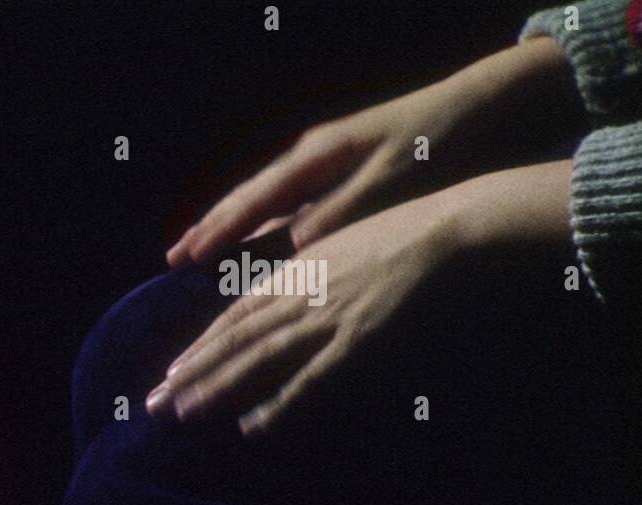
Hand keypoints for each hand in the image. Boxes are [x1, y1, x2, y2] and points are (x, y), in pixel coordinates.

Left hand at [148, 159, 573, 437]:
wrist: (438, 231)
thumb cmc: (396, 233)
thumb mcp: (340, 242)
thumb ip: (307, 265)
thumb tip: (280, 280)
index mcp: (294, 271)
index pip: (235, 315)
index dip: (201, 344)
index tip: (172, 370)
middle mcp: (298, 295)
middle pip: (233, 338)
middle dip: (191, 372)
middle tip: (154, 403)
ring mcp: (324, 318)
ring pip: (258, 358)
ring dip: (217, 387)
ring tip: (182, 413)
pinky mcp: (355, 341)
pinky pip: (309, 380)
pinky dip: (279, 404)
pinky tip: (252, 426)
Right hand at [165, 37, 579, 266]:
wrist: (467, 110)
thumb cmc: (431, 147)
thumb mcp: (388, 181)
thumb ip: (341, 209)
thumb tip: (295, 240)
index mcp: (316, 158)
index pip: (255, 200)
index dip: (219, 231)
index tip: (185, 258)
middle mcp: (309, 157)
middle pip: (247, 196)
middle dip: (210, 228)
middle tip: (174, 258)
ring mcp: (321, 162)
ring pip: (263, 199)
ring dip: (231, 225)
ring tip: (200, 250)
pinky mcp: (337, 170)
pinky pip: (286, 201)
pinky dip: (263, 223)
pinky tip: (256, 240)